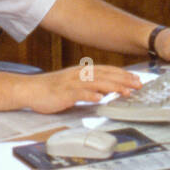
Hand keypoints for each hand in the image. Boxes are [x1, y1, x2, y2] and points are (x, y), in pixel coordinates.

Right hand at [19, 63, 141, 114]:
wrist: (31, 89)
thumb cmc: (52, 89)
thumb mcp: (74, 84)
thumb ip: (90, 86)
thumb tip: (107, 90)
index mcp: (82, 72)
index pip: (107, 71)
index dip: (123, 74)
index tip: (136, 78)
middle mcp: (79, 75)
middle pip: (105, 75)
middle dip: (124, 80)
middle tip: (138, 84)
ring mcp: (71, 84)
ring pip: (95, 83)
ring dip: (112, 87)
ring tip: (125, 92)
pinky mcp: (63, 93)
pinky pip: (78, 94)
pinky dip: (90, 96)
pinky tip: (99, 99)